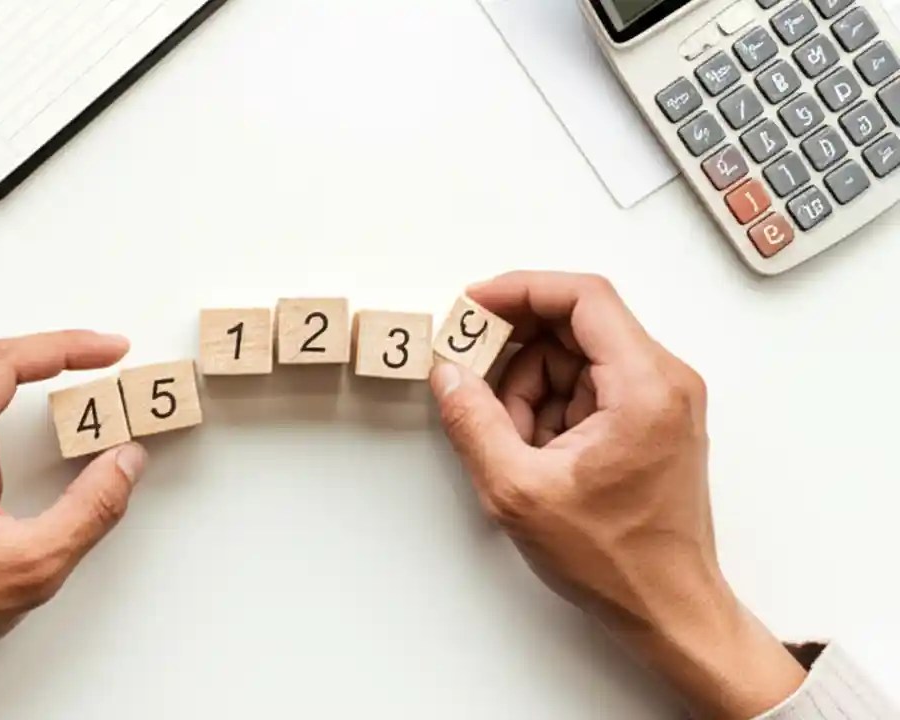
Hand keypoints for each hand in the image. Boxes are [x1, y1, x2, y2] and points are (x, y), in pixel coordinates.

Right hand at [429, 272, 805, 719]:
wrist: (669, 609)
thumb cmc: (617, 560)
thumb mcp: (520, 492)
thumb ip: (475, 423)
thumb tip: (449, 374)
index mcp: (645, 387)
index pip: (583, 298)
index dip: (521, 290)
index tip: (476, 303)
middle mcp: (664, 382)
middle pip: (575, 327)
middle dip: (517, 353)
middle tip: (473, 375)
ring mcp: (661, 401)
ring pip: (575, 360)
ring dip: (530, 389)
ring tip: (514, 444)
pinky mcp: (651, 420)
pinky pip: (587, 388)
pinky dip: (550, 409)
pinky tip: (535, 452)